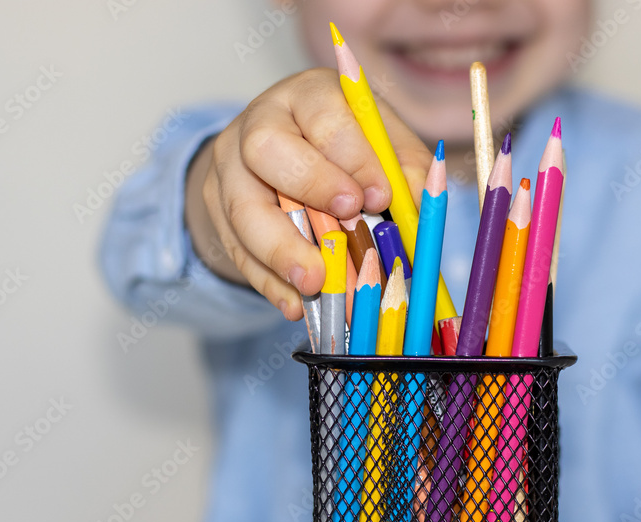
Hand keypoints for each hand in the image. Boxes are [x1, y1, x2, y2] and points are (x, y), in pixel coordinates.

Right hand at [185, 68, 431, 321]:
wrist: (286, 159)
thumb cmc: (344, 148)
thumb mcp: (380, 143)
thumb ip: (404, 166)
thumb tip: (421, 198)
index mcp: (307, 97)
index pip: (324, 117)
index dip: (352, 157)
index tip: (380, 196)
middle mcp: (260, 124)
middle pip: (265, 149)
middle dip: (310, 187)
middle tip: (348, 219)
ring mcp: (230, 169)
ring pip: (243, 209)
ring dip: (281, 250)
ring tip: (315, 282)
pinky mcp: (218, 211)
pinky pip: (237, 250)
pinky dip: (269, 282)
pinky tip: (296, 304)